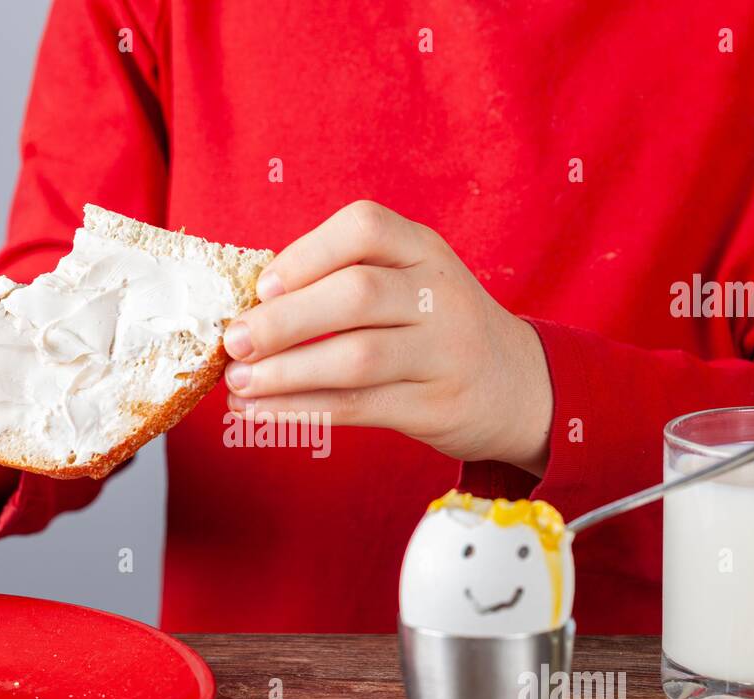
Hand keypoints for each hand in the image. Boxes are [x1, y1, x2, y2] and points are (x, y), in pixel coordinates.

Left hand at [222, 200, 552, 474]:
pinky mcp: (435, 405)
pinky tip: (262, 413)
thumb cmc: (435, 329)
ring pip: (356, 359)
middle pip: (356, 296)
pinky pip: (359, 407)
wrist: (519, 385)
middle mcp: (439, 295)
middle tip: (233, 342)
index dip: (306, 254)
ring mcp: (443, 352)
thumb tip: (248, 305)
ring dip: (286, 374)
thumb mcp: (410, 283)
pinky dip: (302, 410)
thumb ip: (345, 280)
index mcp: (423, 250)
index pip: (364, 229)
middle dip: (284, 321)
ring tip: (238, 386)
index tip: (263, 286)